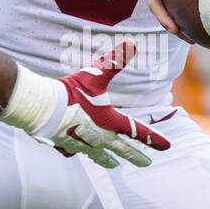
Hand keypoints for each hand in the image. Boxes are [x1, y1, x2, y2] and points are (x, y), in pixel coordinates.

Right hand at [38, 40, 170, 168]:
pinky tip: (79, 151)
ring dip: (110, 160)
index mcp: (111, 122)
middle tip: (146, 163)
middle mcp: (101, 137)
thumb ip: (115, 60)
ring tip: (114, 164)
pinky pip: (78, 152)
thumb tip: (131, 43)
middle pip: (123, 150)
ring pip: (101, 156)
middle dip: (136, 156)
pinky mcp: (67, 145)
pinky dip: (82, 151)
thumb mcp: (96, 74)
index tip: (167, 146)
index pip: (138, 131)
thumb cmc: (71, 92)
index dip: (153, 138)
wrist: (42, 108)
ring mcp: (84, 144)